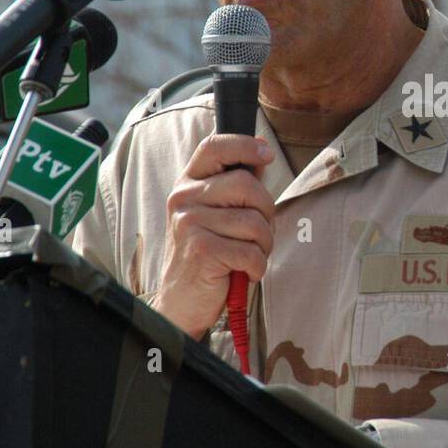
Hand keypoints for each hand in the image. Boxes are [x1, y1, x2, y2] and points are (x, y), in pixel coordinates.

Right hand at [157, 134, 276, 338]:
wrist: (181, 302)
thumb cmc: (207, 256)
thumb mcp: (216, 215)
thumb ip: (236, 187)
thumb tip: (261, 154)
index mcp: (187, 184)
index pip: (214, 146)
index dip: (243, 144)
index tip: (266, 153)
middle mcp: (183, 198)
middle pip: (247, 184)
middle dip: (266, 212)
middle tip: (257, 235)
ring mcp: (189, 223)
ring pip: (255, 222)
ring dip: (263, 245)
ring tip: (247, 257)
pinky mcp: (201, 250)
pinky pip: (252, 251)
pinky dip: (257, 267)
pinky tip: (243, 272)